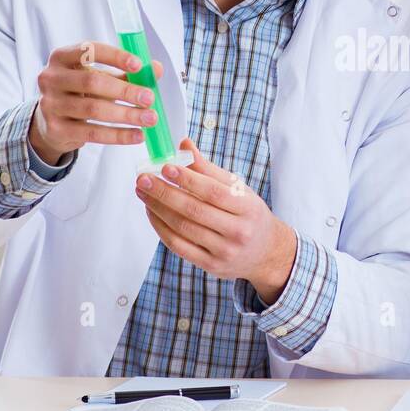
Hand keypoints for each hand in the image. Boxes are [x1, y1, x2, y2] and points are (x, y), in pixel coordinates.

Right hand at [29, 41, 163, 164]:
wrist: (52, 122)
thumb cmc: (81, 92)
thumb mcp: (100, 77)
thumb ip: (126, 72)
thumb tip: (156, 69)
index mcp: (62, 57)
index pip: (89, 50)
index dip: (115, 57)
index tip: (139, 66)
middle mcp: (51, 78)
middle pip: (92, 82)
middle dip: (125, 90)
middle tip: (150, 98)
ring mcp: (50, 104)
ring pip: (93, 109)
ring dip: (126, 114)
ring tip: (149, 118)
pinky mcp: (56, 129)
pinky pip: (92, 133)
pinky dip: (118, 135)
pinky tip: (137, 135)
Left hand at [134, 138, 297, 304]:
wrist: (266, 252)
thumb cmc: (248, 214)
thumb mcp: (238, 189)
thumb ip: (209, 169)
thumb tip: (184, 145)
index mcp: (248, 208)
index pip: (213, 192)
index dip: (188, 179)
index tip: (165, 167)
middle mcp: (238, 231)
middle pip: (194, 211)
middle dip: (164, 193)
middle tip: (143, 179)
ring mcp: (224, 251)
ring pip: (183, 228)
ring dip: (158, 209)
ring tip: (143, 193)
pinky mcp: (210, 265)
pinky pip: (179, 246)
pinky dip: (161, 228)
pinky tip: (152, 213)